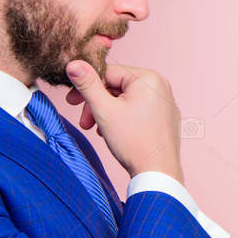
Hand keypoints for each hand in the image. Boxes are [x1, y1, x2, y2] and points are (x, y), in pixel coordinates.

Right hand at [63, 59, 182, 183]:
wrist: (158, 173)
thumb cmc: (134, 142)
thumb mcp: (104, 110)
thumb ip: (87, 84)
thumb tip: (73, 63)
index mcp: (148, 78)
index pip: (108, 73)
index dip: (86, 86)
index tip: (71, 101)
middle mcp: (161, 85)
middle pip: (117, 86)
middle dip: (96, 104)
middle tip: (84, 122)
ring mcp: (165, 101)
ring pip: (126, 99)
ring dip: (107, 113)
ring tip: (97, 130)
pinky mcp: (166, 117)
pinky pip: (138, 109)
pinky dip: (122, 118)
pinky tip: (113, 133)